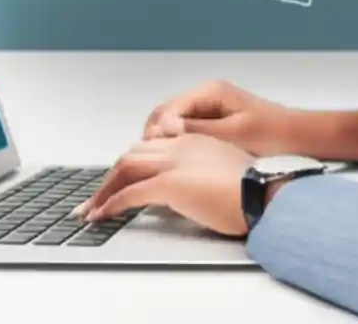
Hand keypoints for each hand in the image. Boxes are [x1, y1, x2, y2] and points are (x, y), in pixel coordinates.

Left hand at [72, 133, 254, 236]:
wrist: (266, 192)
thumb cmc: (256, 189)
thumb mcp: (227, 173)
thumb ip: (206, 174)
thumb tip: (196, 191)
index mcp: (195, 141)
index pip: (153, 147)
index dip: (133, 164)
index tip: (122, 180)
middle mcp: (181, 146)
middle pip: (133, 155)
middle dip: (112, 176)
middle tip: (97, 197)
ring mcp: (174, 163)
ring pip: (125, 168)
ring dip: (104, 189)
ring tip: (91, 209)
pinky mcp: (170, 184)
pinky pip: (130, 193)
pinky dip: (111, 204)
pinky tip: (101, 215)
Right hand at [143, 79, 295, 155]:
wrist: (300, 137)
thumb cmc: (273, 134)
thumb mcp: (234, 134)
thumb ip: (199, 131)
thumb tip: (168, 132)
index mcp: (209, 92)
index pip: (169, 109)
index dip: (159, 131)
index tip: (156, 151)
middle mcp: (205, 96)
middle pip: (165, 113)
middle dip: (154, 135)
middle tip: (151, 160)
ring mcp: (208, 108)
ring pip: (172, 122)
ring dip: (162, 140)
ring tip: (159, 162)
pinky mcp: (213, 123)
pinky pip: (185, 130)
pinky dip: (175, 143)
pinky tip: (175, 160)